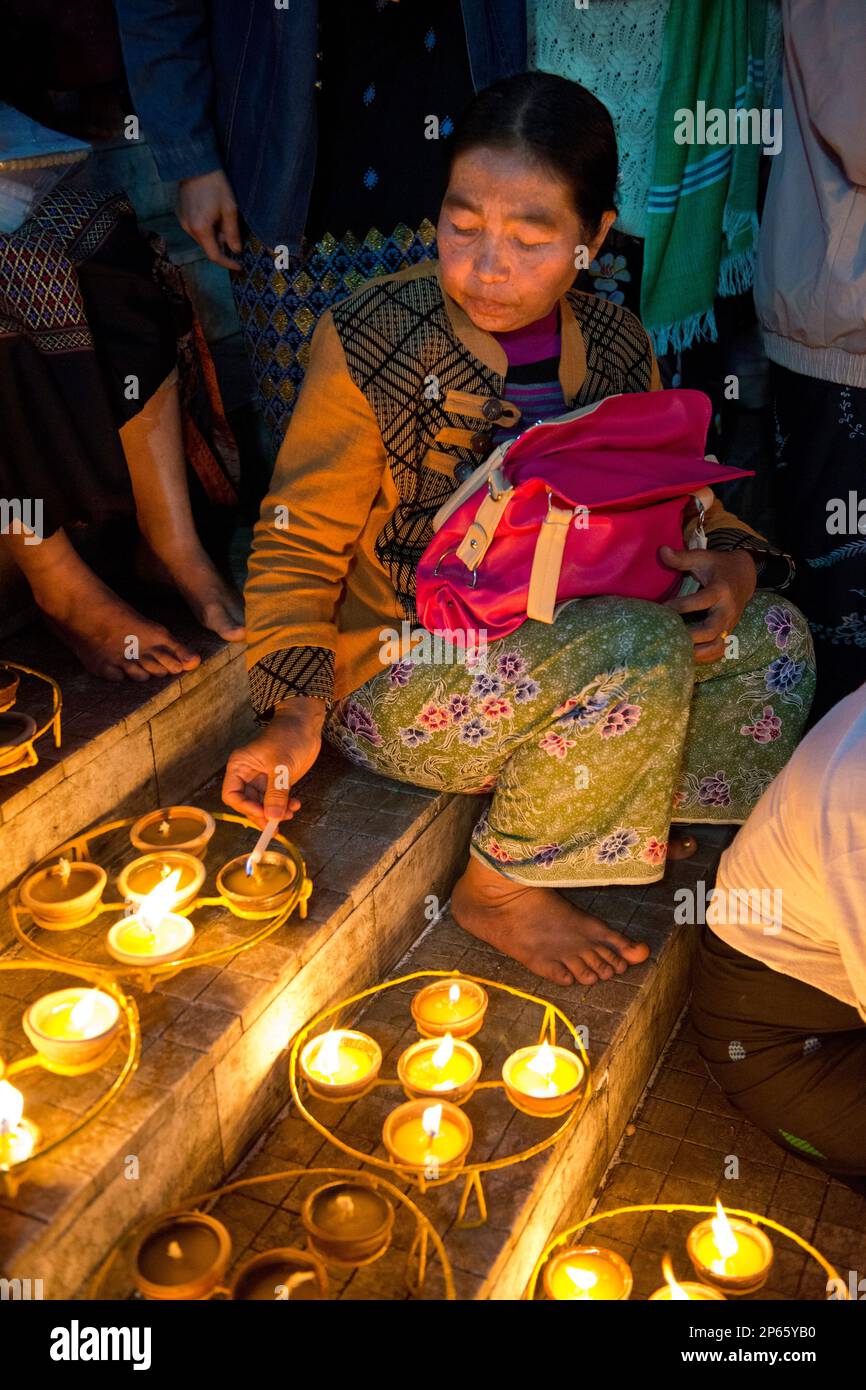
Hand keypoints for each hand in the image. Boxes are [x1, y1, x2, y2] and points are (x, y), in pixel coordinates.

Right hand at [177, 169, 241, 269]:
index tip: (239, 265)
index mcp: (201, 229)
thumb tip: (236, 250)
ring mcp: (182, 222)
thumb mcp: (229, 209)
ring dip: (214, 235)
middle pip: (208, 246)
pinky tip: (212, 213)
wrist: (195, 164)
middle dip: (222, 244)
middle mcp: (188, 228)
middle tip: (232, 231)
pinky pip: (196, 229)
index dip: (228, 263)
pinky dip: (206, 228)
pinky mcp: (180, 214)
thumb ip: (232, 233)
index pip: (214, 256)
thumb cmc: (215, 185)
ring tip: (221, 217)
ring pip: (202, 238)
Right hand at [221, 700, 324, 827]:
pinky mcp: (277, 782)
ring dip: (276, 813)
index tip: (263, 814)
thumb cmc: (289, 736)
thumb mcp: (281, 765)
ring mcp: (263, 780)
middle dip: (262, 814)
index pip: (232, 795)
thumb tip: (272, 817)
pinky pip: (276, 801)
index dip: (245, 807)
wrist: (306, 724)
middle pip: (248, 804)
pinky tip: (295, 805)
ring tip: (291, 812)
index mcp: (240, 767)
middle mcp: (248, 775)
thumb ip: (276, 792)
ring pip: (263, 805)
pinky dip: (284, 807)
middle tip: (277, 823)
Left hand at [660, 545, 756, 662]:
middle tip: (668, 637)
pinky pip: (719, 650)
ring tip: (676, 653)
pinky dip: (705, 657)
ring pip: (717, 645)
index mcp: (721, 590)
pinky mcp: (728, 632)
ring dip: (697, 652)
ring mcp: (729, 623)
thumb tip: (661, 550)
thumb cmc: (718, 566)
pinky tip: (686, 658)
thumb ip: (682, 558)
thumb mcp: (702, 557)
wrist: (745, 576)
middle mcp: (727, 609)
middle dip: (690, 635)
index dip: (682, 606)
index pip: (702, 601)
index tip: (663, 608)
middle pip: (712, 629)